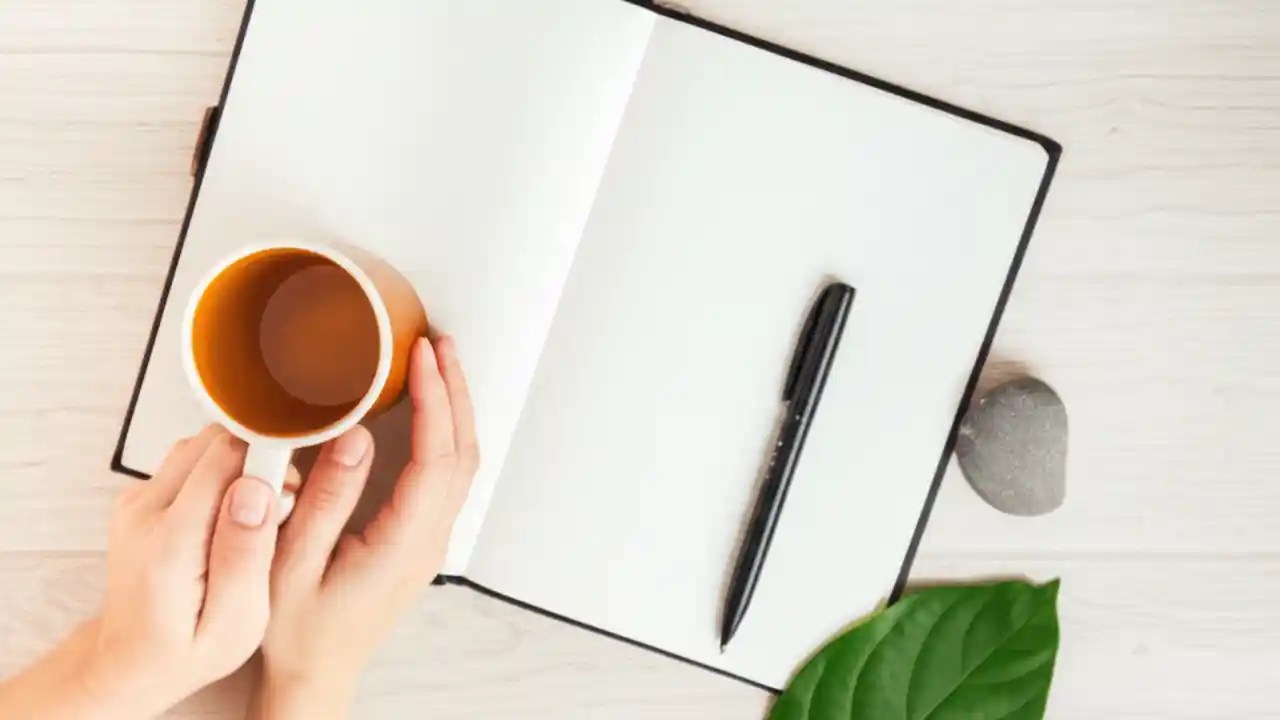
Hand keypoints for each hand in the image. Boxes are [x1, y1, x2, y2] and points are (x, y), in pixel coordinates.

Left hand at [0, 426, 281, 719]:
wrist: (132, 661)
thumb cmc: (191, 649)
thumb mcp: (236, 622)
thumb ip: (246, 553)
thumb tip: (257, 488)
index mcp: (170, 542)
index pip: (225, 456)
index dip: (270, 459)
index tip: (292, 491)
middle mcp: (144, 510)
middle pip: (215, 441)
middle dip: (259, 458)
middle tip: (281, 506)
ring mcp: (136, 499)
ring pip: (202, 444)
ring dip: (240, 463)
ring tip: (258, 511)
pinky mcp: (140, 495)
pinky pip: (191, 459)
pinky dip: (221, 471)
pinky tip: (233, 512)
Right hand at [251, 336, 477, 719]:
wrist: (315, 675)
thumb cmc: (297, 629)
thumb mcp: (291, 565)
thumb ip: (324, 500)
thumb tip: (356, 437)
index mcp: (403, 543)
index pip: (437, 457)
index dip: (435, 399)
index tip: (424, 354)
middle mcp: (428, 540)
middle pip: (461, 453)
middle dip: (454, 391)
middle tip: (438, 342)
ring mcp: (428, 541)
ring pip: (459, 464)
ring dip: (453, 410)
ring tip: (437, 363)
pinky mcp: (418, 539)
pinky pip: (445, 475)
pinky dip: (442, 433)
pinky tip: (425, 410)